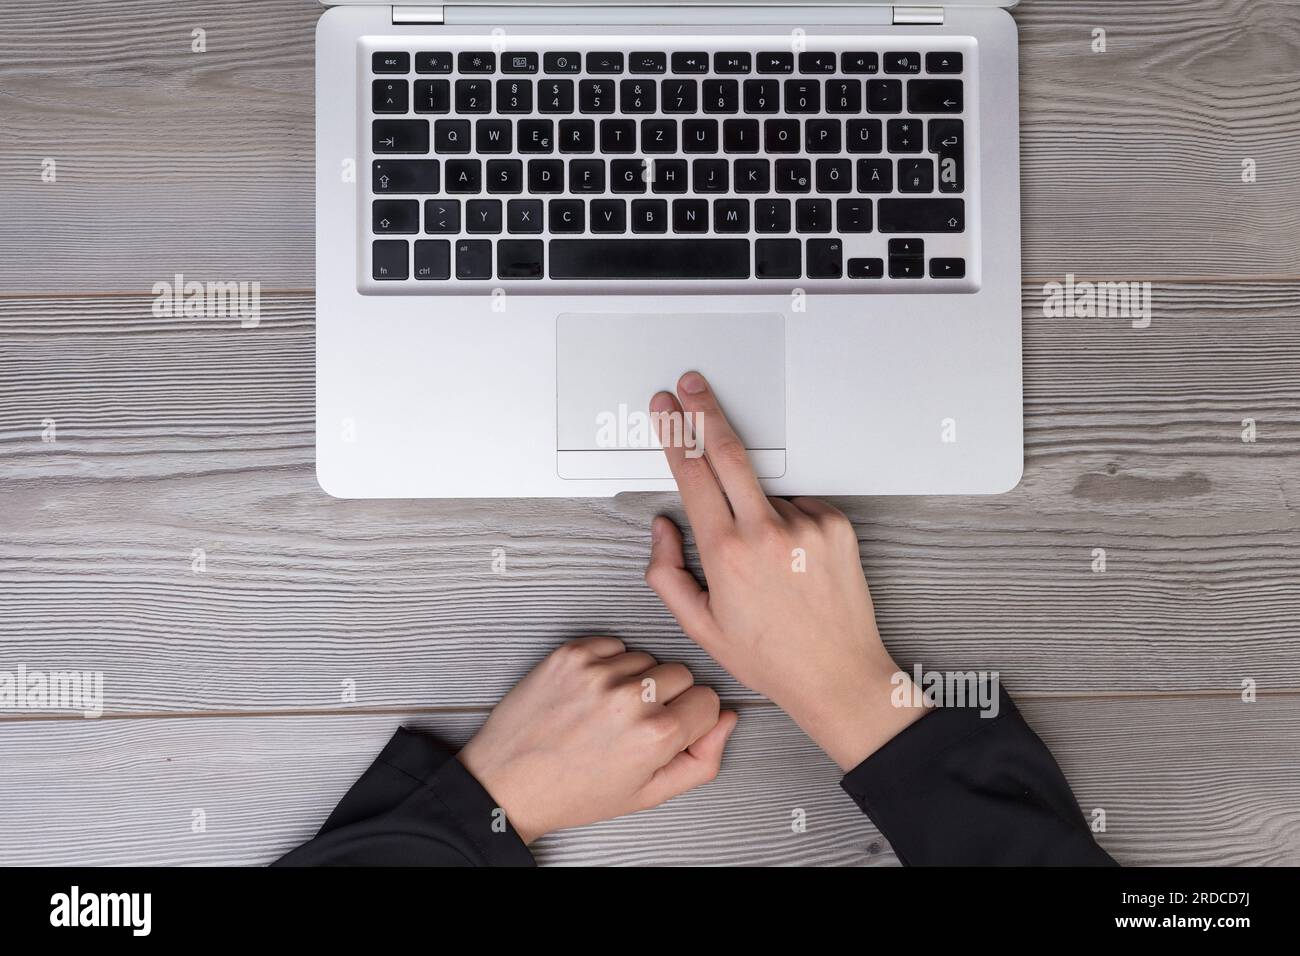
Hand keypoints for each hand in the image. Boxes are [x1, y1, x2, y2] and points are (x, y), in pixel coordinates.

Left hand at [457, 637, 737, 843]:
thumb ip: (701, 760)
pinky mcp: (571, 654)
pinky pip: (614, 644)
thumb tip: (727, 718)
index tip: (668, 731)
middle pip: (682, 674)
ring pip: (647, 658)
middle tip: (635, 725)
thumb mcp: (649, 794)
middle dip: (667, 697)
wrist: (509, 782)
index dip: (691, 719)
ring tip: (607, 711)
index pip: (709, 700)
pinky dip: (608, 664)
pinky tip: (591, 694)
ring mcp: (598, 671)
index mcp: (656, 735)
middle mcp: (630, 698)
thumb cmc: (576, 792)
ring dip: (636, 679)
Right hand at [644, 371, 927, 770]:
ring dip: (757, 510)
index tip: (665, 410)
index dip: (674, 435)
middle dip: (705, 411)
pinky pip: (799, 506)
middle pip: (729, 450)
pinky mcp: (836, 523)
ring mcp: (806, 523)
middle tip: (691, 385)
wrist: (838, 675)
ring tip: (769, 567)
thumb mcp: (700, 626)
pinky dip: (788, 523)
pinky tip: (793, 564)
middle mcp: (767, 531)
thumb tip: (663, 527)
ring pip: (765, 493)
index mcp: (727, 553)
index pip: (693, 474)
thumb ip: (667, 572)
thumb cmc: (771, 657)